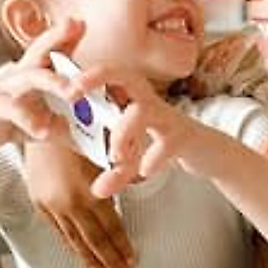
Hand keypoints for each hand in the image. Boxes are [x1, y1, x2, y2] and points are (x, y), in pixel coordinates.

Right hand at [0, 22, 81, 153]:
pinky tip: (44, 131)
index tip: (82, 22)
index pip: (52, 49)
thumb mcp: (48, 120)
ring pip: (29, 77)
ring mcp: (5, 88)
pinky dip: (28, 120)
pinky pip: (11, 109)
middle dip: (57, 36)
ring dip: (53, 82)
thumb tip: (102, 135)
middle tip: (76, 25)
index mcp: (35, 73)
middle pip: (38, 50)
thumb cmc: (18, 123)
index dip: (66, 35)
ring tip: (73, 93)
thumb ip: (72, 122)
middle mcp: (20, 75)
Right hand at [24, 139, 135, 267]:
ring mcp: (52, 206)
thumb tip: (141, 179)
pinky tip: (79, 254)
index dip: (123, 246)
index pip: (111, 228)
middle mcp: (69, 203)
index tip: (132, 260)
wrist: (36, 122)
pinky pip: (58, 232)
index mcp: (88, 192)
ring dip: (91, 259)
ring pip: (75, 240)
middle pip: (94, 240)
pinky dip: (71, 246)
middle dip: (111, 260)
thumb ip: (120, 169)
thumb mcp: (103, 148)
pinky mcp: (39, 203)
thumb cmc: (72, 128)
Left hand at [57, 65, 202, 198]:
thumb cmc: (165, 143)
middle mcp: (147, 101)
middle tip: (73, 93)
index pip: (105, 76)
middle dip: (95, 79)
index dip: (82, 76)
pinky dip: (153, 157)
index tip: (61, 87)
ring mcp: (166, 116)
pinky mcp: (182, 135)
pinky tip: (145, 171)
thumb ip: (116, 171)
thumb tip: (96, 192)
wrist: (206, 151)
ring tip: (115, 155)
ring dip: (122, 132)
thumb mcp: (135, 156)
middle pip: (121, 74)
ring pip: (140, 111)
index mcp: (131, 100)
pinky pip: (166, 142)